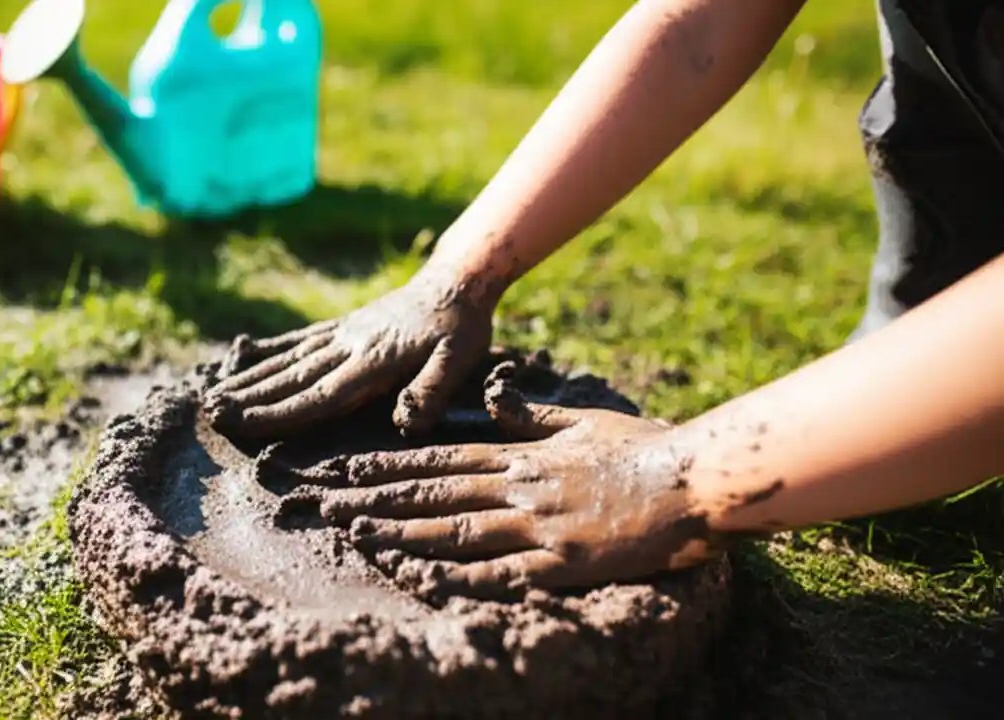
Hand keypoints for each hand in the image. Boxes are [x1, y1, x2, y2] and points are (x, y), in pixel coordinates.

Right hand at [204, 264, 498, 437]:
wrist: (456, 281)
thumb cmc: (461, 328)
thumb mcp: (460, 359)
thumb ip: (432, 390)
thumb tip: (406, 424)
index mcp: (374, 360)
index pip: (320, 394)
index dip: (279, 413)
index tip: (241, 423)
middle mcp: (349, 345)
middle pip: (293, 378)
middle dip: (250, 398)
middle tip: (211, 414)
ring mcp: (342, 334)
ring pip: (289, 359)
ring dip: (250, 379)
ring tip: (214, 396)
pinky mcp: (343, 327)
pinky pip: (300, 341)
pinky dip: (269, 352)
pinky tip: (243, 360)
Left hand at [304, 380, 725, 596]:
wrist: (691, 479)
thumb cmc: (641, 449)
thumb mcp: (581, 420)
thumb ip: (533, 415)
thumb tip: (494, 398)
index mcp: (523, 456)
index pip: (442, 459)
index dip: (393, 465)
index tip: (351, 467)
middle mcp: (519, 488)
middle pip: (434, 494)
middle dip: (378, 499)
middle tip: (330, 504)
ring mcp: (537, 526)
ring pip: (454, 531)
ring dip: (401, 535)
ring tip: (357, 536)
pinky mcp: (559, 563)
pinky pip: (500, 574)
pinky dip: (458, 578)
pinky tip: (421, 580)